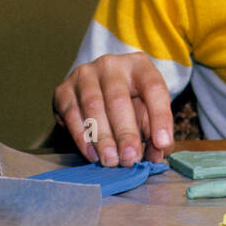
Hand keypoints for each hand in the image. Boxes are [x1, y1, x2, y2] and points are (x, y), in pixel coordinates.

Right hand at [52, 52, 174, 165]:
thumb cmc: (129, 103)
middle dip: (126, 133)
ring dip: (103, 138)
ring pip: (93, 106)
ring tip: (111, 160)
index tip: (162, 143)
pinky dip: (82, 137)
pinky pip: (71, 114)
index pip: (154, 88)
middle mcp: (111, 65)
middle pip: (119, 99)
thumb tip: (158, 155)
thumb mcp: (147, 112)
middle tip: (131, 158)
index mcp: (139, 65)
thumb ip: (154, 133)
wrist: (96, 91)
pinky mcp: (63, 89)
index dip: (160, 117)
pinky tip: (92, 155)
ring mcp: (85, 74)